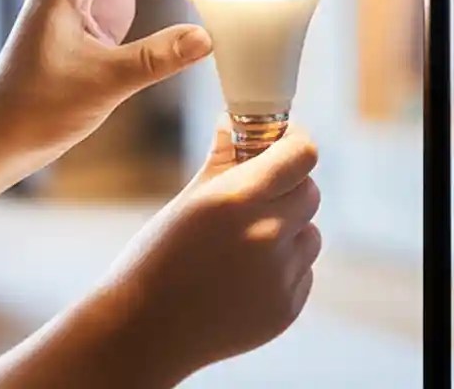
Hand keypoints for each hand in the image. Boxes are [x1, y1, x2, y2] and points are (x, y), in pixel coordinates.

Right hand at [98, 122, 321, 383]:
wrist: (143, 331)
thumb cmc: (156, 258)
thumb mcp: (187, 200)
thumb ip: (223, 159)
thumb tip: (235, 123)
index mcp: (238, 199)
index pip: (302, 155)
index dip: (296, 145)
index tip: (284, 145)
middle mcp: (267, 235)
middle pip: (310, 192)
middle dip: (290, 188)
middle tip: (259, 196)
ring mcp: (280, 276)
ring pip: (310, 234)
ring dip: (289, 231)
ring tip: (243, 245)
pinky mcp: (287, 308)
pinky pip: (302, 272)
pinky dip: (283, 269)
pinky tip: (241, 278)